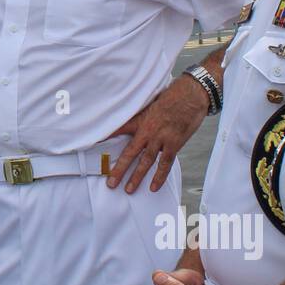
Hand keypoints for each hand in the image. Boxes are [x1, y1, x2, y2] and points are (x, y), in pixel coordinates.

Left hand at [105, 75, 209, 193]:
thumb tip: (137, 121)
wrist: (191, 95)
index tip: (92, 146)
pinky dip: (160, 176)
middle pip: (130, 153)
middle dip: (119, 169)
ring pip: (146, 161)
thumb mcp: (152, 102)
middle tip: (111, 182)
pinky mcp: (174, 144)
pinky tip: (153, 187)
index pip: (118, 129)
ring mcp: (161, 138)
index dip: (106, 137)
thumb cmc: (173, 96)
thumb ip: (143, 115)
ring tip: (128, 189)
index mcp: (140, 119)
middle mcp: (147, 130)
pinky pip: (165, 164)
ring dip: (137, 177)